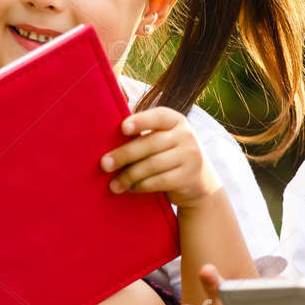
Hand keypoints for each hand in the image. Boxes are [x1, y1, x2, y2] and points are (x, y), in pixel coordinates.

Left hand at [100, 107, 221, 208]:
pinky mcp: (188, 177)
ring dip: (129, 176)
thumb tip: (109, 139)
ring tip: (114, 184)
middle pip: (150, 144)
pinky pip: (159, 181)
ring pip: (152, 165)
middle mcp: (187, 135)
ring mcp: (190, 156)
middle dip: (124, 155)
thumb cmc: (170, 156)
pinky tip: (131, 188)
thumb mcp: (165, 139)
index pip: (159, 116)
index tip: (122, 128)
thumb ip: (145, 134)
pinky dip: (141, 186)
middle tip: (104, 164)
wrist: (201, 183)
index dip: (140, 121)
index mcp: (177, 121)